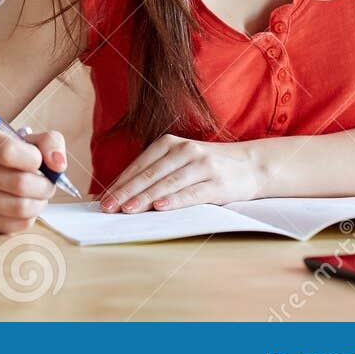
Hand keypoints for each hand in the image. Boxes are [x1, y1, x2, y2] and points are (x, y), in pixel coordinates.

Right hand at [0, 126, 65, 233]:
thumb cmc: (11, 158)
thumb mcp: (29, 141)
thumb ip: (49, 142)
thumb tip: (58, 164)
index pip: (8, 151)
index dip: (35, 158)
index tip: (40, 160)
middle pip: (19, 183)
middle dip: (44, 185)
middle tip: (47, 183)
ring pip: (20, 207)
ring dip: (40, 202)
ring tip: (39, 195)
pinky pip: (17, 224)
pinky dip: (31, 216)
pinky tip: (26, 205)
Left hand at [100, 134, 262, 212]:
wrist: (251, 164)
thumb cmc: (207, 166)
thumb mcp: (180, 160)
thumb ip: (156, 172)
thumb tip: (122, 192)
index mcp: (170, 143)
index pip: (139, 165)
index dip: (120, 183)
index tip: (103, 199)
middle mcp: (184, 150)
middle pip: (149, 174)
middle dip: (126, 192)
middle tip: (108, 208)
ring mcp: (202, 165)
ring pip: (167, 183)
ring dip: (145, 197)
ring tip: (128, 209)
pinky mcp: (217, 183)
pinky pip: (192, 192)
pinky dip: (175, 200)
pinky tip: (160, 207)